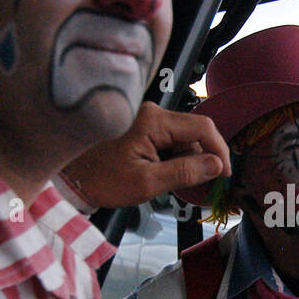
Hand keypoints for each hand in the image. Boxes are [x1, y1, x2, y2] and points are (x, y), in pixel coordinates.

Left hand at [62, 102, 230, 208]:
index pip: (202, 127)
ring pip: (185, 140)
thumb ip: (185, 172)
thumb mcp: (147, 182)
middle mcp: (153, 114)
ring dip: (189, 162)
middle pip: (195, 133)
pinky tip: (166, 176)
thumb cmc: (103, 180)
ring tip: (174, 184)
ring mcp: (149, 121)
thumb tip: (217, 165)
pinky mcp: (145, 130)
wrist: (73, 180)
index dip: (220, 150)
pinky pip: (173, 143)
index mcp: (154, 120)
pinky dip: (177, 161)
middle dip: (203, 159)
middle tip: (204, 185)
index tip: (225, 174)